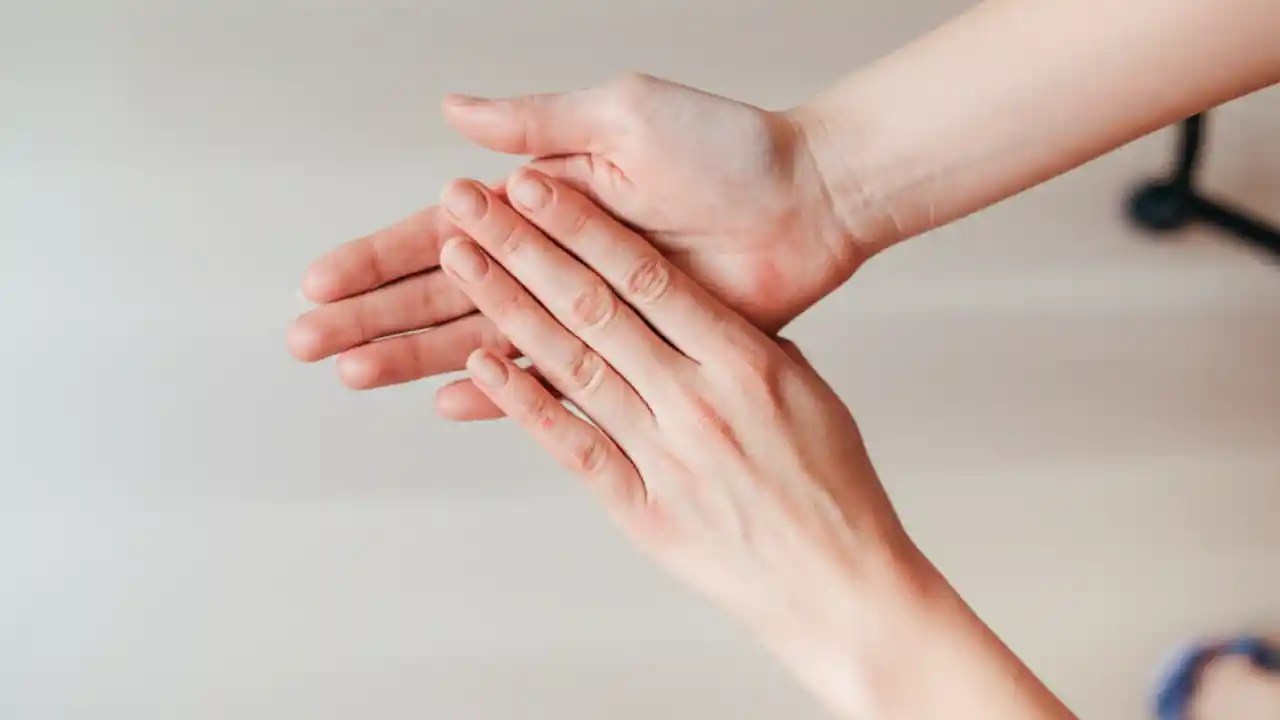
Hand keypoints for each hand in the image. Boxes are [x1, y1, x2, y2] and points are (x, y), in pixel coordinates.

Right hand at [288, 75, 881, 417]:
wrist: (805, 200)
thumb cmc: (727, 147)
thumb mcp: (622, 115)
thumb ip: (535, 124)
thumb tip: (451, 112)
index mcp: (542, 198)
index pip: (437, 232)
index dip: (376, 258)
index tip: (319, 280)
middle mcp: (555, 256)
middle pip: (444, 291)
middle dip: (373, 315)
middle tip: (308, 341)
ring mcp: (587, 306)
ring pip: (484, 337)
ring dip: (416, 355)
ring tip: (356, 373)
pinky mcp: (627, 346)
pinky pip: (552, 377)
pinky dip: (502, 391)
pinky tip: (451, 400)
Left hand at [433, 168, 919, 711]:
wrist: (840, 583)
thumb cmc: (831, 485)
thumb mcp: (806, 390)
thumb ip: (744, 344)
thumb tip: (694, 304)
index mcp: (744, 361)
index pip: (647, 276)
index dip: (582, 226)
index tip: (536, 185)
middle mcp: (696, 400)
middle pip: (594, 309)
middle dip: (523, 248)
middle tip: (468, 204)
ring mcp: (664, 455)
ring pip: (570, 365)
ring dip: (507, 308)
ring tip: (461, 263)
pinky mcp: (640, 507)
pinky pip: (571, 444)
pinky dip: (521, 402)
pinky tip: (480, 365)